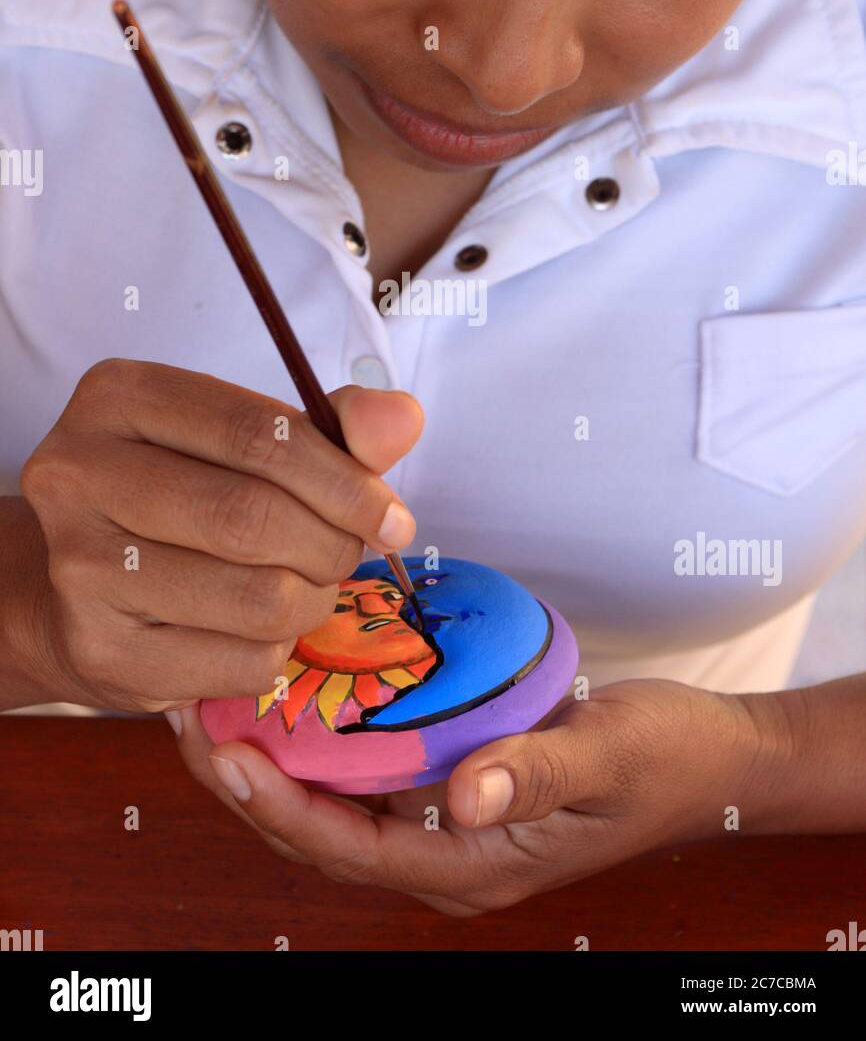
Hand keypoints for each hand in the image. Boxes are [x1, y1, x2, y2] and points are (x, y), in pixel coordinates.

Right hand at [17, 358, 422, 710]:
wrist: (76, 588)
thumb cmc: (183, 497)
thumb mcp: (246, 444)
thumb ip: (331, 429)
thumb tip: (401, 417)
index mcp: (119, 397)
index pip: (258, 434)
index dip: (344, 480)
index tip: (391, 517)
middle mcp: (79, 474)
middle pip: (253, 517)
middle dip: (331, 544)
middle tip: (349, 554)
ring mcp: (80, 567)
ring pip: (257, 598)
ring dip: (311, 601)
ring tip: (305, 588)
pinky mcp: (99, 650)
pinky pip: (241, 663)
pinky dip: (277, 652)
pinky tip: (257, 631)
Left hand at [170, 677, 759, 914]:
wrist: (716, 760)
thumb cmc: (668, 761)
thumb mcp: (610, 757)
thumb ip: (539, 775)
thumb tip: (465, 796)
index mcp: (475, 866)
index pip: (347, 849)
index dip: (276, 806)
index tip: (221, 751)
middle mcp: (447, 855)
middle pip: (321, 833)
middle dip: (248, 782)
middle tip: (189, 715)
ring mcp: (450, 825)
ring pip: (335, 804)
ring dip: (274, 758)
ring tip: (217, 699)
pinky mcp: (456, 789)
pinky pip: (368, 774)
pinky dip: (324, 736)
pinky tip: (299, 687)